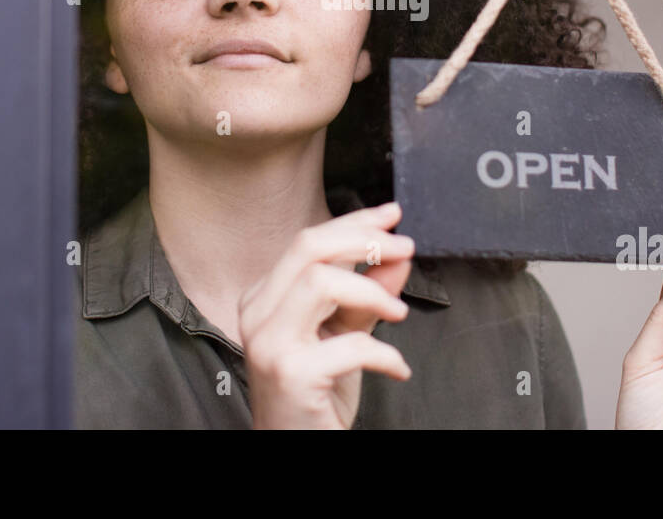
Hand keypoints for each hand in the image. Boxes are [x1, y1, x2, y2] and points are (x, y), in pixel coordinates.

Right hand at [241, 201, 415, 428]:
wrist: (296, 445)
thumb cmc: (317, 394)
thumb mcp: (346, 333)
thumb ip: (369, 293)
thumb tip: (398, 256)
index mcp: (264, 297)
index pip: (309, 242)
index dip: (355, 222)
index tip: (392, 216)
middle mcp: (257, 314)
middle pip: (309, 249)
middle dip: (364, 241)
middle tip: (405, 249)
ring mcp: (269, 343)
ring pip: (320, 282)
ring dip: (372, 291)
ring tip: (397, 313)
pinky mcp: (291, 374)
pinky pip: (350, 344)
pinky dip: (385, 354)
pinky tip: (396, 369)